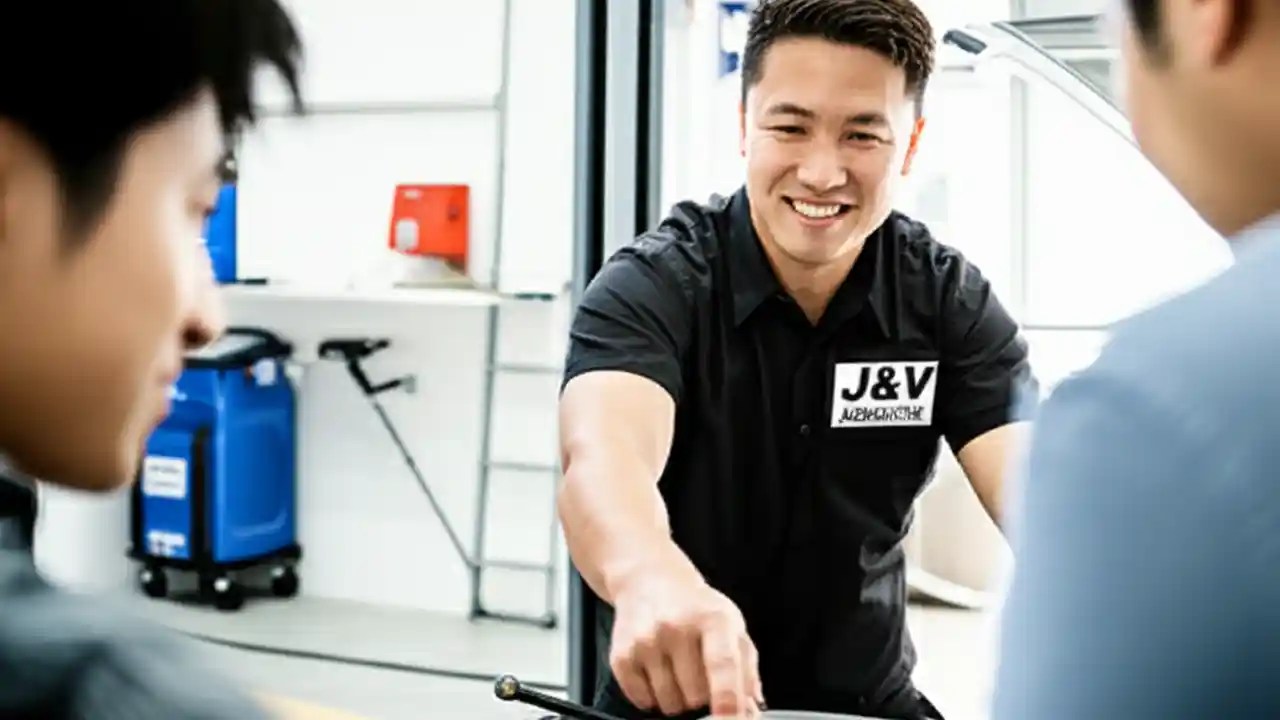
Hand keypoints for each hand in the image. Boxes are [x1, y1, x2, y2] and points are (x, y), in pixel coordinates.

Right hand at [610, 574, 761, 717]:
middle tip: (698, 670)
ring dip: (677, 698)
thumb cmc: (696, 608)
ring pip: (669, 703)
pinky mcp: (621, 655)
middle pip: (696, 695)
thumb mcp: (731, 625)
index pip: (722, 664)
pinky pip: (642, 700)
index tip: (732, 718)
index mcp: (713, 619)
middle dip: (701, 695)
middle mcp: (676, 627)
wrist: (649, 579)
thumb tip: (750, 709)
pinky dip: (651, 696)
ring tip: (676, 669)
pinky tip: (656, 669)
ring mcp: (645, 641)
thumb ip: (746, 668)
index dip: (728, 697)